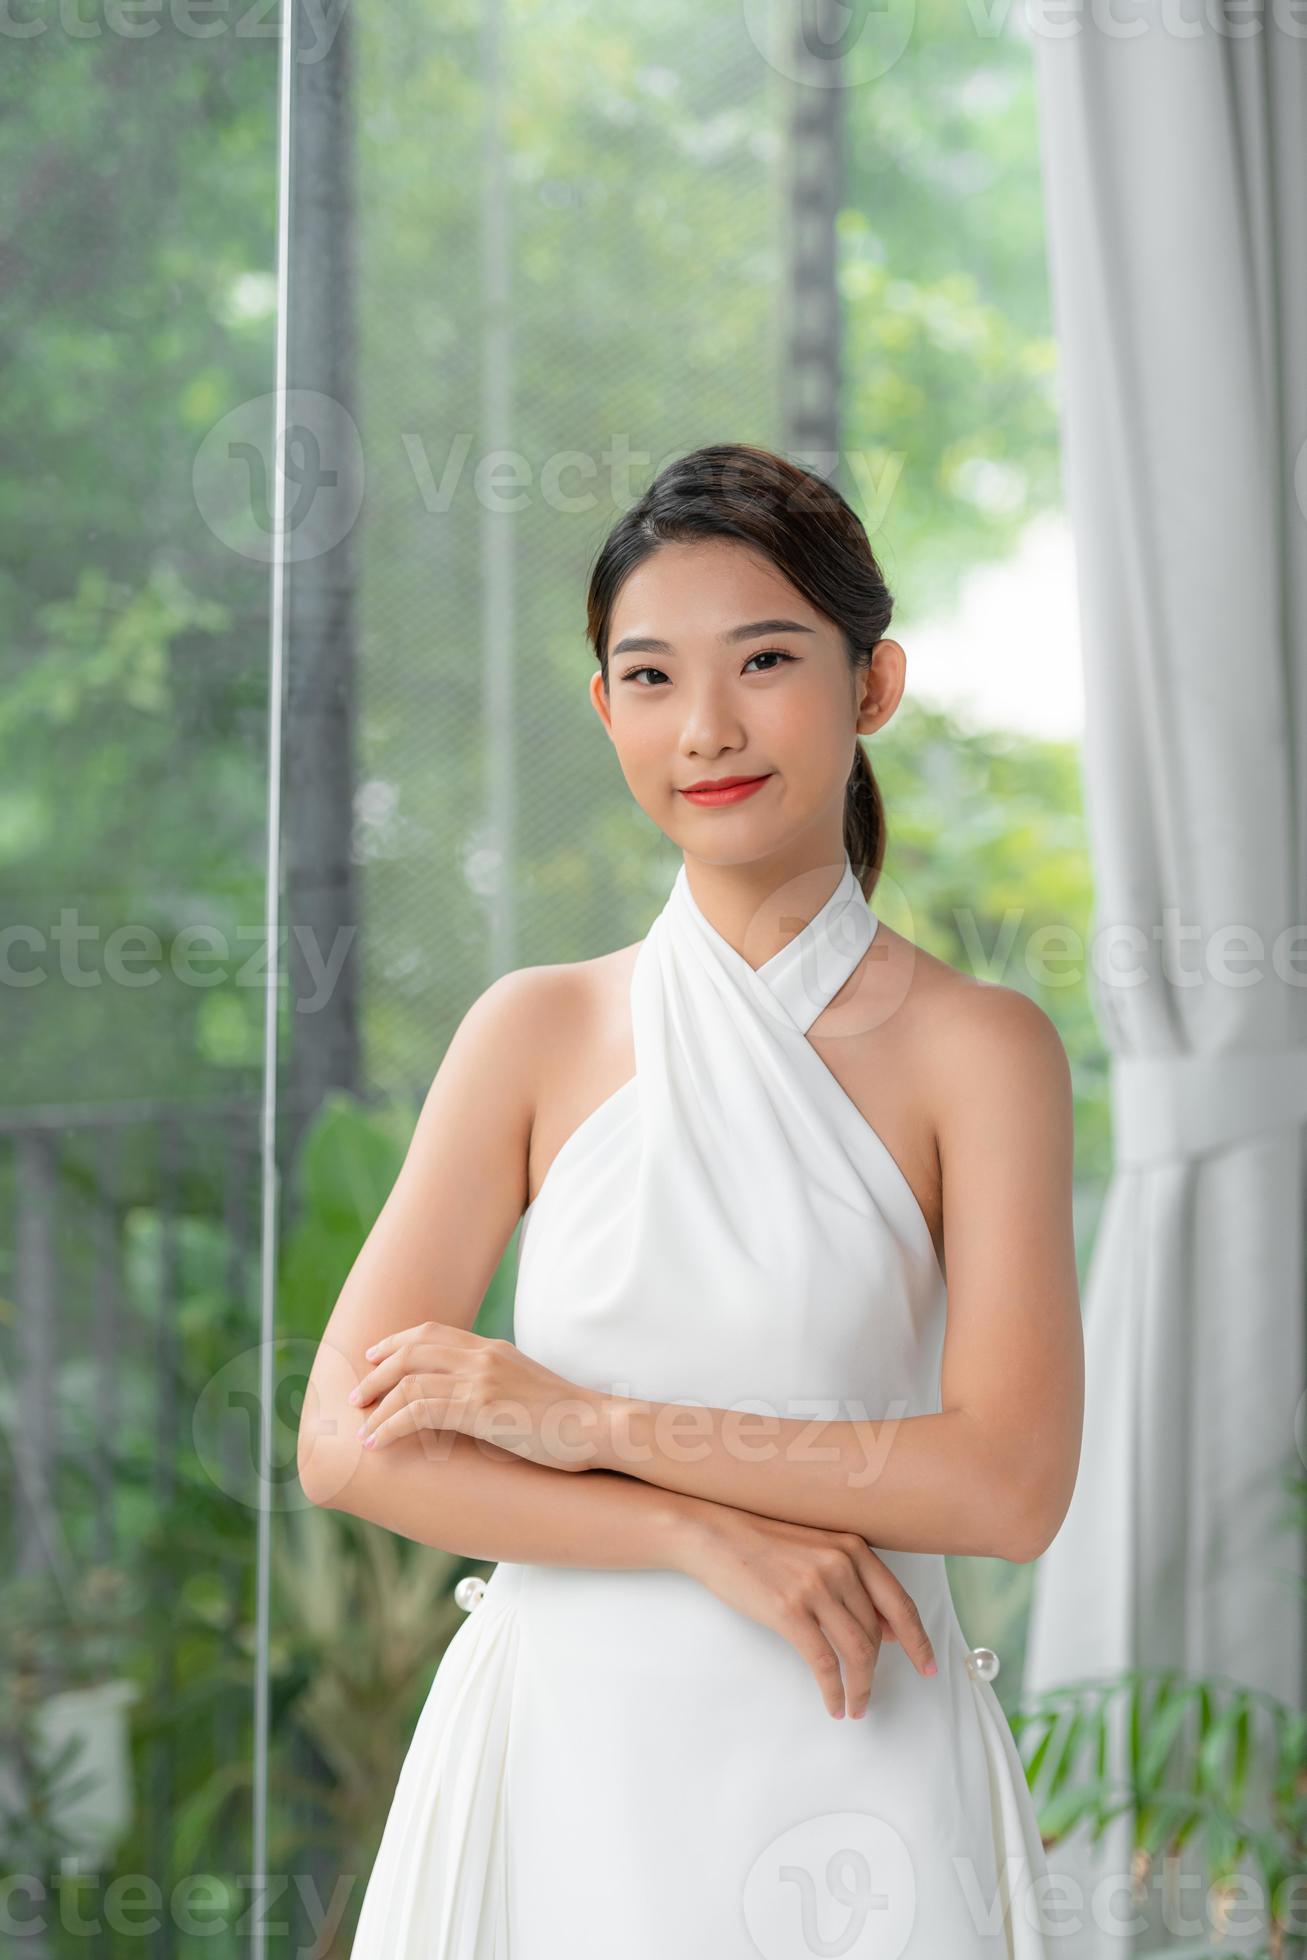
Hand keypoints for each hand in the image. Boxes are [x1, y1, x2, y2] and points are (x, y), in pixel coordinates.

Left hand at [349, 1323, 599, 1471]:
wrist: (596, 1425)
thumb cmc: (567, 1418)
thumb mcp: (526, 1388)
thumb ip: (496, 1384)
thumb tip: (472, 1403)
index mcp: (492, 1348)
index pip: (432, 1333)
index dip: (396, 1342)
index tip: (374, 1356)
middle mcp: (482, 1356)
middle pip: (412, 1350)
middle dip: (377, 1371)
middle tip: (356, 1395)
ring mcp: (481, 1380)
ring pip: (409, 1381)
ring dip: (377, 1405)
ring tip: (361, 1428)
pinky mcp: (481, 1407)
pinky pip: (420, 1411)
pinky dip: (390, 1425)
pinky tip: (378, 1442)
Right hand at [672, 1502, 936, 1718]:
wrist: (715, 1535)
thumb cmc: (763, 1544)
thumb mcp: (817, 1551)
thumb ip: (854, 1583)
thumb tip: (887, 1629)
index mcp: (853, 1548)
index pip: (900, 1602)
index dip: (918, 1640)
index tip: (928, 1665)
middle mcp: (841, 1565)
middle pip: (876, 1634)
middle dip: (876, 1672)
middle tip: (867, 1695)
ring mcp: (816, 1587)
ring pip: (857, 1652)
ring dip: (860, 1687)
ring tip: (855, 1706)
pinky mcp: (789, 1611)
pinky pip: (824, 1663)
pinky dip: (834, 1690)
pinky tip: (833, 1703)